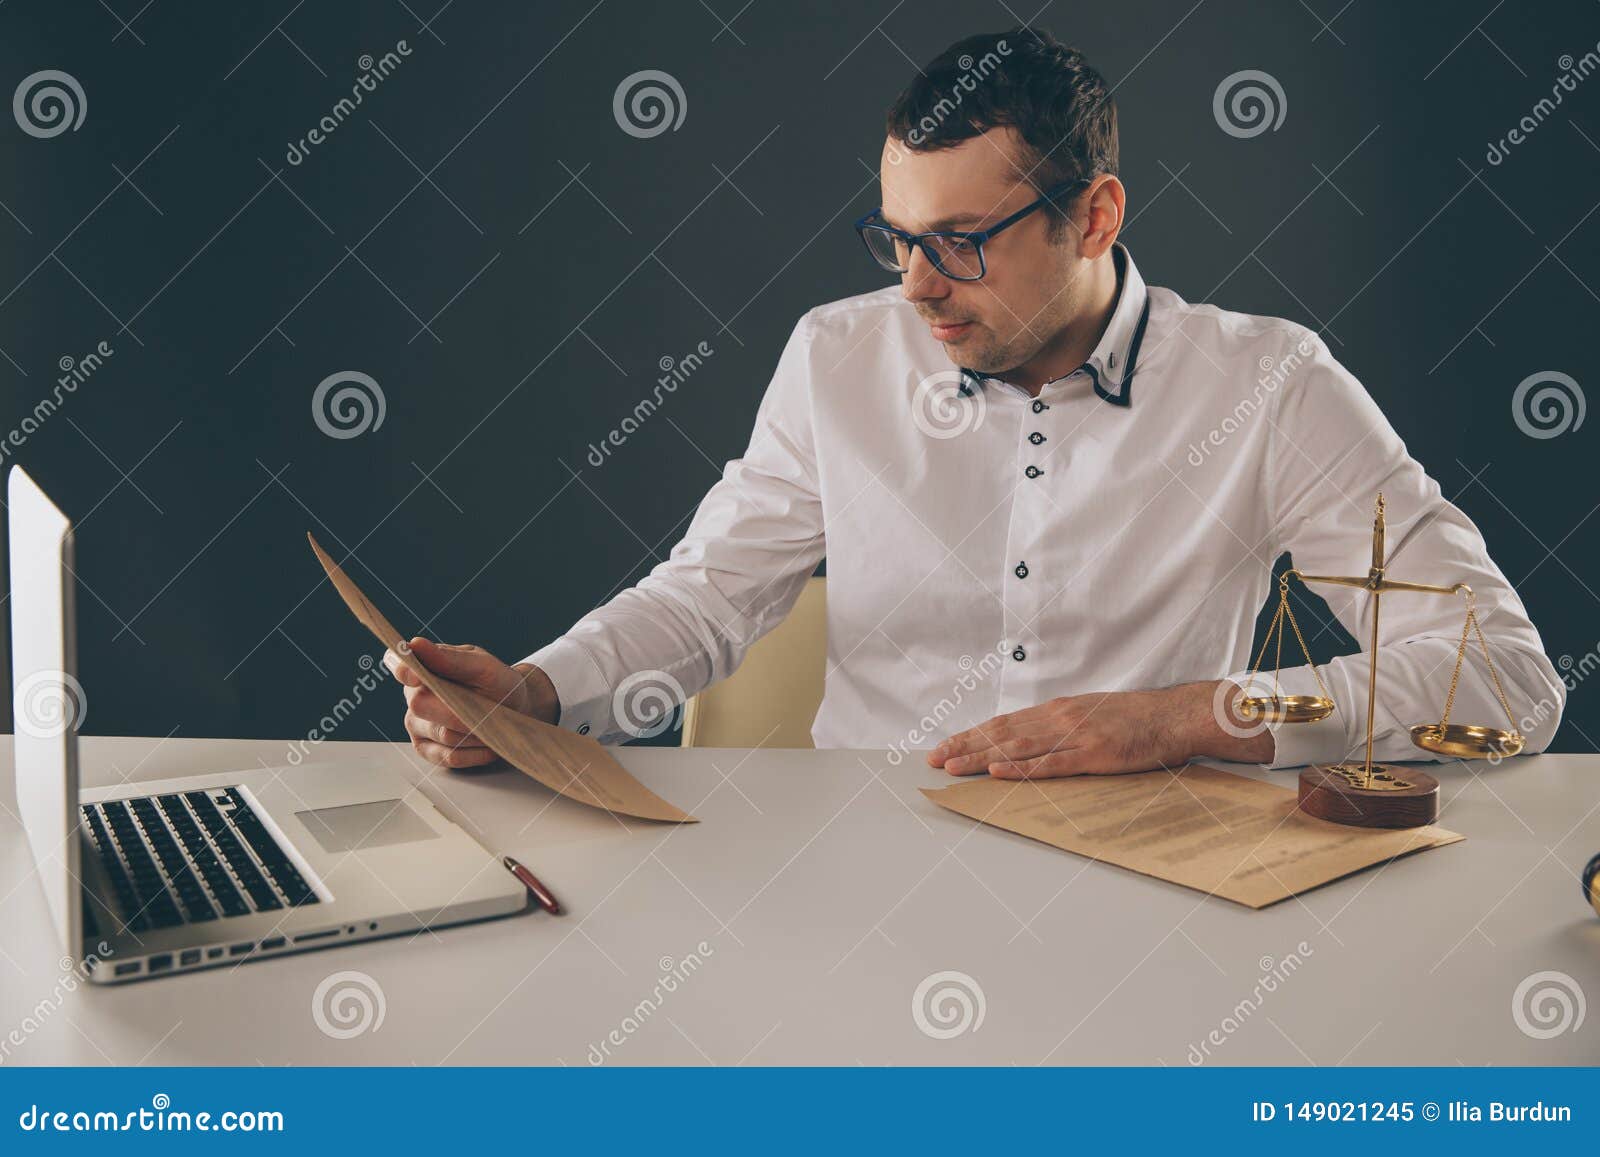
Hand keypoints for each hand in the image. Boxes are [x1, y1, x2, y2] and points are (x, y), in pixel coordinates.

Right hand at [386, 636, 558, 768]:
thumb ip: (451, 658)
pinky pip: (449, 757)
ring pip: (443, 734)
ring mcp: (417, 726)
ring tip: (493, 722)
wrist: (515, 710)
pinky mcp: (428, 751)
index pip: (403, 670)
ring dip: (475, 731)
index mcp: (422, 669)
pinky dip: (476, 752)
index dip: (406, 673)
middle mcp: (413, 698)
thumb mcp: (484, 666)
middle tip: (487, 706)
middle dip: (460, 709)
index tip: (416, 677)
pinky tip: (489, 743)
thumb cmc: (498, 683)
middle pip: (422, 706)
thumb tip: (415, 644)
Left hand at [926, 681, 1273, 778]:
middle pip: (1001, 734)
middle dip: (964, 747)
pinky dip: (1021, 769)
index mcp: (1056, 711)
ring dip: (982, 758)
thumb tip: (1028, 739)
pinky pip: (1051, 764)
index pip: (1003, 723)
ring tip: (953, 767)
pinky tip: (999, 772)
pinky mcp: (1092, 755)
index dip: (971, 735)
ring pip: (1018, 748)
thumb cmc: (1133, 719)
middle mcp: (1058, 719)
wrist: (1172, 716)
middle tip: (933, 760)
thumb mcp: (1088, 715)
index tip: (944, 746)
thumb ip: (1058, 726)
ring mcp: (1074, 736)